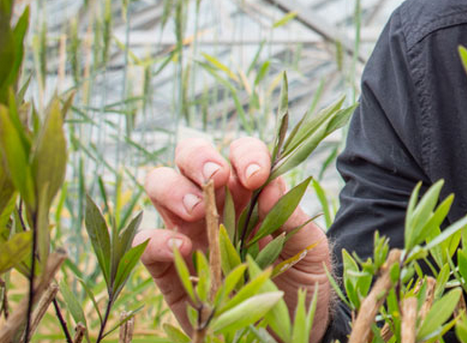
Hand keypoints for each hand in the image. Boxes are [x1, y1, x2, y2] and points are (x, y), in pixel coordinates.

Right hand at [137, 136, 332, 341]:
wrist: (289, 331)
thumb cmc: (302, 281)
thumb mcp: (309, 247)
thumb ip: (291, 217)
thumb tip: (271, 186)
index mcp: (252, 191)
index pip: (240, 153)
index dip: (245, 154)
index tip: (256, 176)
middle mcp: (216, 204)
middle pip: (190, 156)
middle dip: (199, 157)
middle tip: (217, 179)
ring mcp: (188, 232)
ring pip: (160, 186)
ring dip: (173, 189)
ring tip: (197, 212)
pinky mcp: (168, 268)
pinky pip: (145, 243)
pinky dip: (155, 238)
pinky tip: (182, 248)